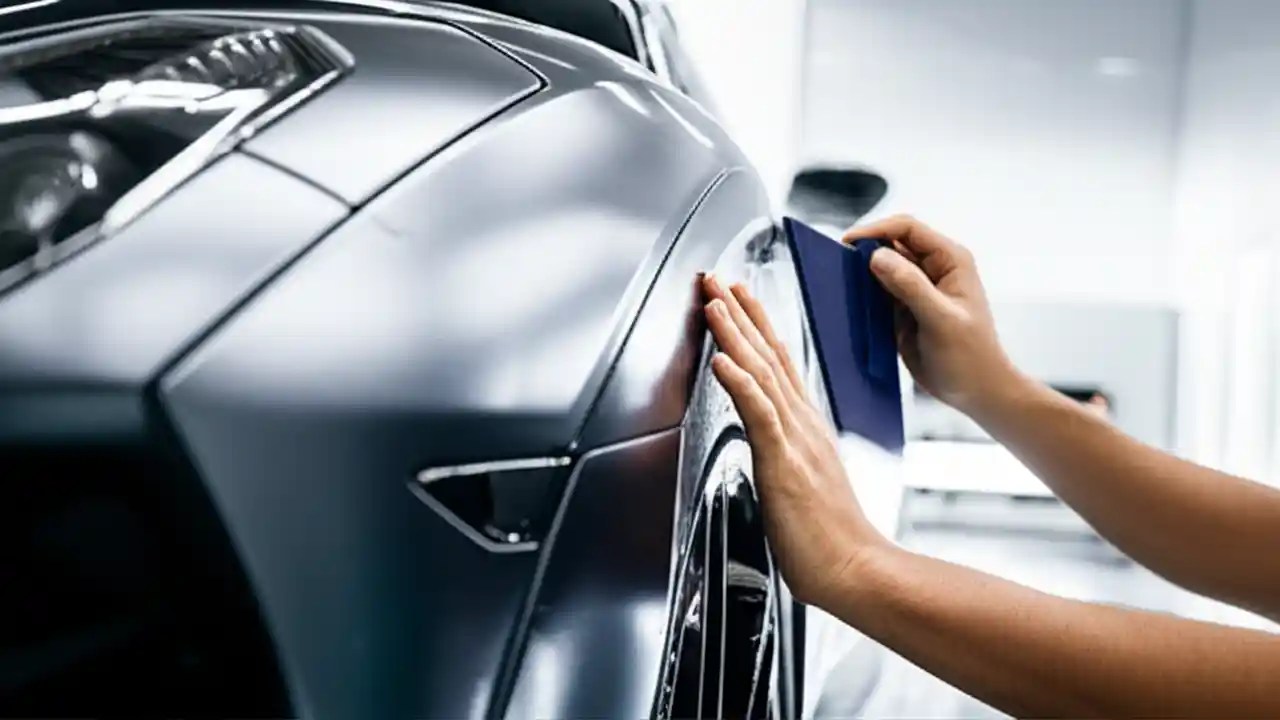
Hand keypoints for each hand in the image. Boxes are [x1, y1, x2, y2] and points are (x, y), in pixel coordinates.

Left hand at [701, 274, 886, 608]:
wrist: (855, 569)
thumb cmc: (829, 537)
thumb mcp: (805, 481)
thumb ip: (789, 453)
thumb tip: (774, 443)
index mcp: (805, 427)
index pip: (778, 365)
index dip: (756, 327)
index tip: (739, 297)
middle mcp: (802, 424)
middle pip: (768, 356)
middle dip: (741, 313)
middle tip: (720, 278)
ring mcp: (795, 439)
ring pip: (762, 374)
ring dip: (736, 334)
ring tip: (717, 300)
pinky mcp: (786, 462)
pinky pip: (760, 414)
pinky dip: (740, 382)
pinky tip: (723, 359)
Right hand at [845, 215, 1018, 417]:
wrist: (976, 391)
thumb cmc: (969, 356)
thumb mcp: (940, 319)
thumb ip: (910, 286)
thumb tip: (876, 256)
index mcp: (950, 260)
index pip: (908, 229)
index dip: (877, 230)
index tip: (848, 243)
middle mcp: (933, 268)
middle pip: (892, 244)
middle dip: (866, 249)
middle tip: (838, 263)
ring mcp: (918, 288)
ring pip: (883, 267)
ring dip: (862, 272)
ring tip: (839, 280)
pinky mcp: (904, 308)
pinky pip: (879, 291)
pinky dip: (864, 293)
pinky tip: (850, 300)